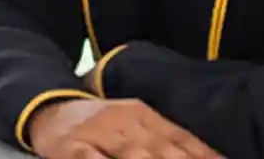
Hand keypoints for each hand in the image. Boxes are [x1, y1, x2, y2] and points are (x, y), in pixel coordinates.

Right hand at [29, 98, 221, 158]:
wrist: (49, 109)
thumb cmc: (100, 126)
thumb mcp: (135, 124)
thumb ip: (168, 141)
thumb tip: (214, 157)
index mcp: (143, 114)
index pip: (180, 138)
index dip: (202, 155)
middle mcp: (123, 121)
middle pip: (161, 149)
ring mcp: (98, 132)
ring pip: (131, 154)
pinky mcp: (72, 146)